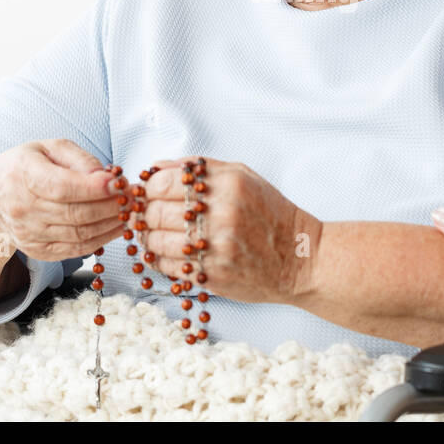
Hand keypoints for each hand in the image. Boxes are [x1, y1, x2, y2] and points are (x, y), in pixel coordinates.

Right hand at [0, 139, 125, 262]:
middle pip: (75, 214)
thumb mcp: (50, 148)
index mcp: (24, 175)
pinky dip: (99, 241)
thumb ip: (80, 158)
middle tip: (133, 198)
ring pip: (78, 235)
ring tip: (129, 212)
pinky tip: (115, 228)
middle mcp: (22, 208)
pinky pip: (73, 250)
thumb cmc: (26, 166)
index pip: (63, 187)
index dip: (95, 188)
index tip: (121, 183)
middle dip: (111, 207)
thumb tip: (106, 177)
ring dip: (110, 225)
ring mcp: (27, 233)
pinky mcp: (36, 250)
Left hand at [140, 157, 317, 304]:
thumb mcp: (242, 176)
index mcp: (226, 184)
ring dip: (148, 237)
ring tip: (155, 234)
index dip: (147, 188)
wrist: (299, 257)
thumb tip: (155, 168)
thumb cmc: (270, 213)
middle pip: (153, 211)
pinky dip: (159, 259)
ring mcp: (214, 247)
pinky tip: (168, 252)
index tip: (147, 192)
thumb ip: (199, 168)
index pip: (162, 182)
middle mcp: (219, 214)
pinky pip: (166, 265)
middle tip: (145, 214)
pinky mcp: (210, 275)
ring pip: (154, 241)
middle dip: (144, 213)